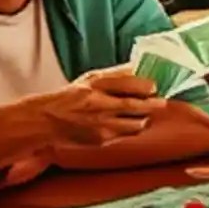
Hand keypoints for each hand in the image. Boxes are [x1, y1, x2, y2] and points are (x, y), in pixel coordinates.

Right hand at [30, 66, 166, 145]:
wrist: (47, 122)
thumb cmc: (71, 98)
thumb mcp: (89, 79)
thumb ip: (115, 75)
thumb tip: (139, 68)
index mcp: (93, 86)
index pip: (125, 83)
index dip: (144, 85)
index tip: (154, 86)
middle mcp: (97, 104)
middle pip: (134, 106)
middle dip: (152, 105)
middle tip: (161, 102)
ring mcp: (99, 124)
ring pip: (135, 124)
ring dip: (144, 118)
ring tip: (144, 113)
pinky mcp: (101, 140)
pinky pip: (126, 134)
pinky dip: (132, 128)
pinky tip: (130, 123)